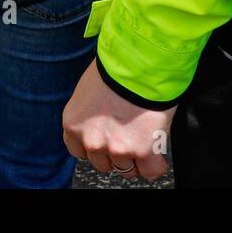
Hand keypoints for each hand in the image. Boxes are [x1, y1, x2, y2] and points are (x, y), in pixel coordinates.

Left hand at [62, 61, 175, 179]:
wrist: (140, 62)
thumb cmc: (115, 66)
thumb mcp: (89, 90)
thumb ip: (90, 115)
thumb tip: (102, 122)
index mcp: (73, 124)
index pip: (79, 151)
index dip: (96, 146)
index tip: (106, 140)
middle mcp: (91, 140)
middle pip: (103, 163)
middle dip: (115, 151)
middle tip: (128, 135)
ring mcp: (117, 148)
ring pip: (127, 169)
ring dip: (135, 156)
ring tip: (144, 137)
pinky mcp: (143, 150)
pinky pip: (150, 171)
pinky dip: (155, 164)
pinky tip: (158, 152)